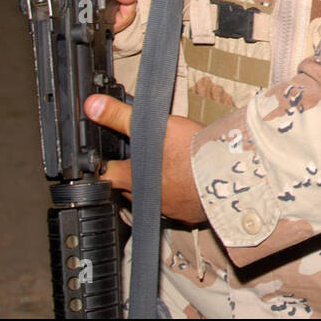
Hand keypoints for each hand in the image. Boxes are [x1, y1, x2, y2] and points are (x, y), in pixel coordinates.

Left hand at [84, 94, 207, 224]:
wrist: (228, 175)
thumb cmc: (192, 153)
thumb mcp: (156, 127)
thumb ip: (122, 116)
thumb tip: (92, 105)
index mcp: (133, 179)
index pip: (105, 175)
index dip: (101, 166)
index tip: (102, 160)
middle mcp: (146, 199)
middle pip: (128, 188)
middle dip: (129, 175)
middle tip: (138, 158)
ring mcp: (168, 210)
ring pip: (152, 197)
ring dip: (154, 185)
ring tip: (165, 168)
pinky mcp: (189, 215)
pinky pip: (177, 205)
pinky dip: (178, 195)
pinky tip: (188, 181)